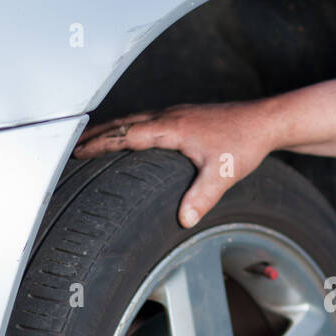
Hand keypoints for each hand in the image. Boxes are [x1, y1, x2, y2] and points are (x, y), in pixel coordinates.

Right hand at [73, 100, 275, 227]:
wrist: (265, 122)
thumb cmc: (244, 144)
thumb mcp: (223, 174)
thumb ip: (202, 197)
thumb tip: (183, 220)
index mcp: (172, 128)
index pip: (127, 135)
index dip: (100, 143)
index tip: (77, 151)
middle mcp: (169, 117)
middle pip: (123, 123)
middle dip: (95, 134)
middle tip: (70, 146)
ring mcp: (176, 115)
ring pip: (134, 120)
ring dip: (111, 129)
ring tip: (90, 141)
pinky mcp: (184, 117)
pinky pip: (147, 120)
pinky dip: (129, 128)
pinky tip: (129, 138)